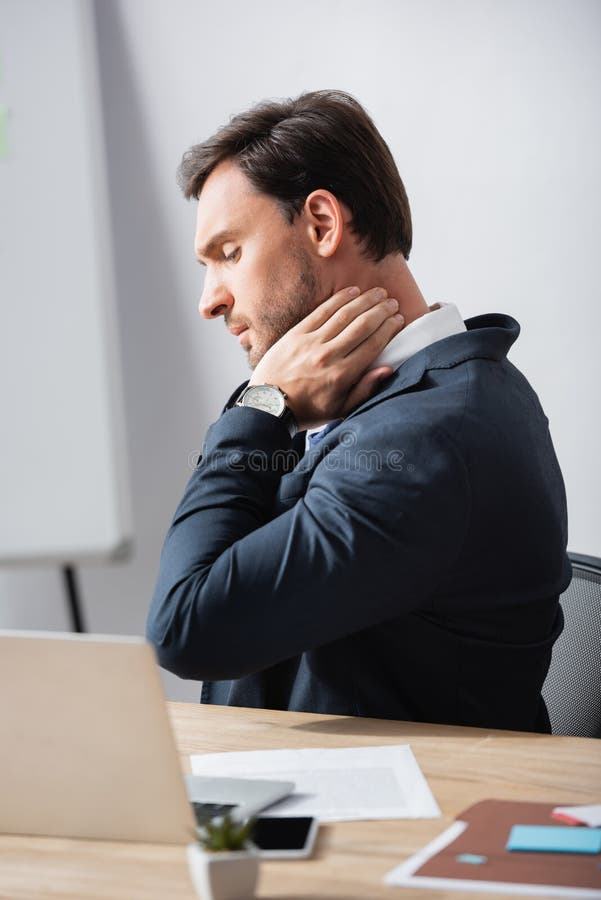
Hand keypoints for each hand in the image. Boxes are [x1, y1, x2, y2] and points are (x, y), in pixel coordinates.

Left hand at [248, 285, 403, 429]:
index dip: (389, 328)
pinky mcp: (296, 333)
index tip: (398, 320)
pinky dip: (338, 299)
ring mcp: (311, 342)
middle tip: (392, 303)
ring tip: (378, 293)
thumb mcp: (340, 410)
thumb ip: (364, 390)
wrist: (268, 406)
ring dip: (364, 300)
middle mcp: (328, 355)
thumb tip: (387, 369)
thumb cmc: (307, 410)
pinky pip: (321, 311)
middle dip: (381, 311)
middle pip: (362, 325)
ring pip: (344, 314)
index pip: (373, 344)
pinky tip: (352, 292)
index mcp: (342, 375)